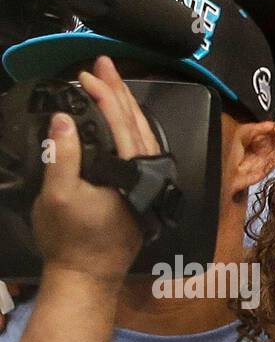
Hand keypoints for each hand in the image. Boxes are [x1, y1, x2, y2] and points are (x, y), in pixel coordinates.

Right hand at [31, 56, 162, 280]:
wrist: (87, 277)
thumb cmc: (71, 239)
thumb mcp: (59, 195)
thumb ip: (64, 155)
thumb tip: (65, 117)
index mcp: (131, 176)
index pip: (121, 125)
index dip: (105, 96)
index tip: (85, 75)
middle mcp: (147, 178)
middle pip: (137, 126)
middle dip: (120, 92)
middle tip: (104, 63)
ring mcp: (147, 186)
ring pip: (142, 138)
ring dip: (126, 108)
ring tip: (111, 82)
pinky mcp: (141, 194)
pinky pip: (140, 152)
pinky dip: (130, 131)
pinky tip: (121, 120)